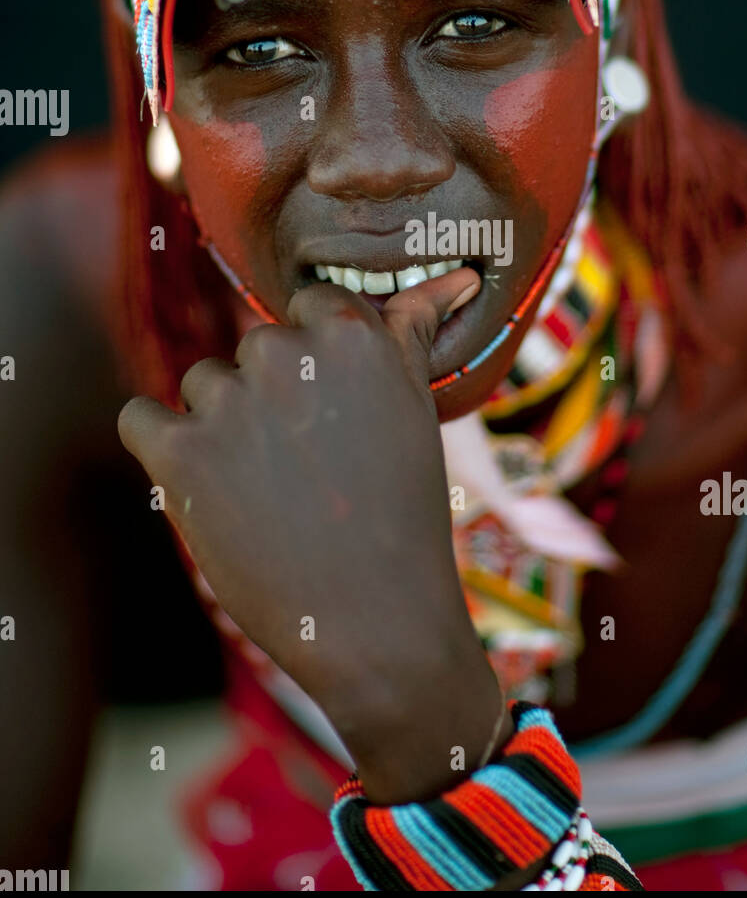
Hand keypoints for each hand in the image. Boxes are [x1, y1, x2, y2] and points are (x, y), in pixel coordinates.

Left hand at [118, 267, 509, 797]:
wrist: (376, 622)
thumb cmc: (403, 511)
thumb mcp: (417, 407)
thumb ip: (413, 328)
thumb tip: (455, 275)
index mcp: (349, 332)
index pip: (307, 308)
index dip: (318, 368)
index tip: (335, 418)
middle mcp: (285, 353)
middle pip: (254, 349)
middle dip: (271, 399)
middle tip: (312, 467)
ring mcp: (228, 401)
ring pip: (202, 384)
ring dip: (222, 428)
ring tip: (271, 491)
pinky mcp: (178, 453)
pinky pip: (140, 419)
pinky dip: (162, 450)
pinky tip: (205, 489)